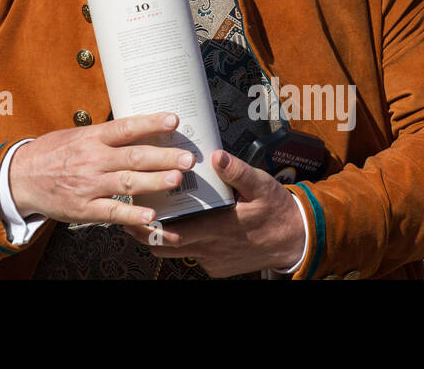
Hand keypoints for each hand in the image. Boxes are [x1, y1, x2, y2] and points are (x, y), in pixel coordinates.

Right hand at [8, 112, 194, 225]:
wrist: (20, 177)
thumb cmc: (52, 153)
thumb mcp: (75, 135)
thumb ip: (104, 135)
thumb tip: (137, 127)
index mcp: (91, 138)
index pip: (125, 128)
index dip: (150, 123)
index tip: (174, 121)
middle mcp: (92, 160)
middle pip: (133, 156)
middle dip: (163, 157)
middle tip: (188, 157)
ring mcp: (89, 185)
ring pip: (127, 183)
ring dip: (154, 182)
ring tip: (177, 180)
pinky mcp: (85, 208)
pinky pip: (113, 212)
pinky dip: (133, 214)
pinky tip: (152, 215)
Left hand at [121, 149, 305, 276]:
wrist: (296, 241)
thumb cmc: (276, 210)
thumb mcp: (261, 185)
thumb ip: (237, 171)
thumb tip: (217, 155)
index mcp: (217, 229)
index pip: (171, 234)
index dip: (147, 227)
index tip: (129, 214)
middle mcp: (211, 249)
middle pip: (165, 247)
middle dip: (145, 233)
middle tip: (128, 216)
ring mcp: (213, 260)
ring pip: (177, 253)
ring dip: (162, 238)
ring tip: (148, 218)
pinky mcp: (218, 267)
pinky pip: (194, 256)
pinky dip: (185, 243)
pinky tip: (183, 224)